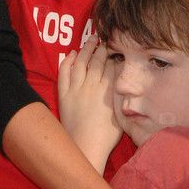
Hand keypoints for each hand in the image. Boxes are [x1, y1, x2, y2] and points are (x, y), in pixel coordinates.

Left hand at [58, 37, 122, 164]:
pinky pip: (64, 73)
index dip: (113, 56)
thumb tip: (125, 84)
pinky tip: (70, 54)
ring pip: (81, 63)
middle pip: (97, 61)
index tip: (114, 49)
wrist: (85, 147)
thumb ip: (122, 97)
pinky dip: (67, 62)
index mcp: (108, 90)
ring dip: (85, 50)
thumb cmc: (106, 136)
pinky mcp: (64, 95)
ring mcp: (76, 89)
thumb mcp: (121, 114)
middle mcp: (92, 86)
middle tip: (103, 40)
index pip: (111, 66)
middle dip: (101, 49)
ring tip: (89, 41)